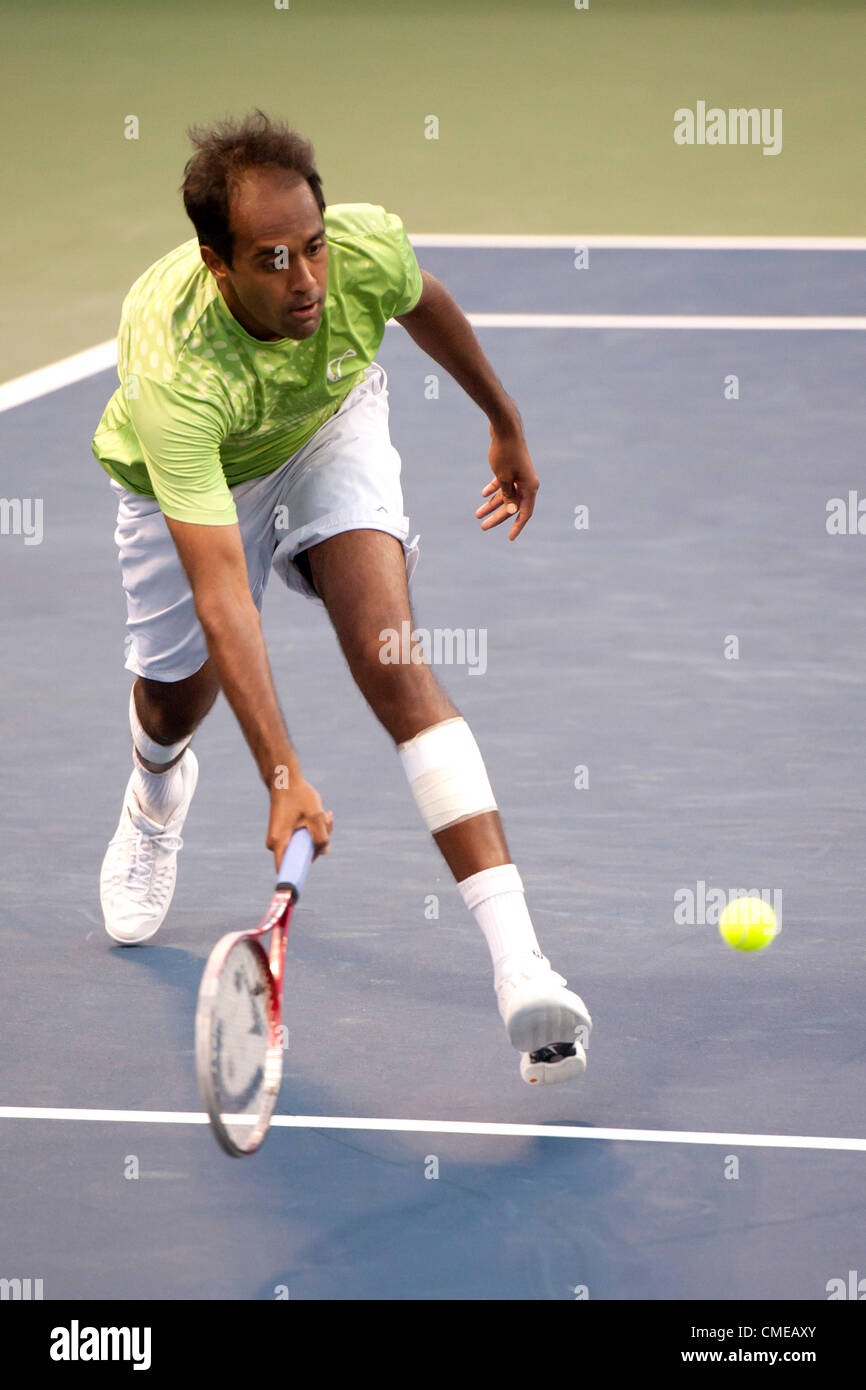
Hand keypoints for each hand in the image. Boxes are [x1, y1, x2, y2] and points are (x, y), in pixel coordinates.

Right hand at [267, 775, 332, 872]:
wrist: (285, 780)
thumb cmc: (299, 796)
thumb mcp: (316, 815)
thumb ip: (321, 836)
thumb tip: (323, 852)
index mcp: (280, 842)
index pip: (286, 871)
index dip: (296, 880)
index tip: (300, 893)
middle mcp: (277, 844)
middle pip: (304, 856)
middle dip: (320, 842)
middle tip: (326, 821)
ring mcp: (281, 839)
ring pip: (307, 846)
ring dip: (320, 833)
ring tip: (325, 813)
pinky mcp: (286, 834)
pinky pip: (304, 839)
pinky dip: (315, 829)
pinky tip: (322, 815)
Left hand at [475, 423, 538, 540]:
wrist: (505, 428)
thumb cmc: (506, 453)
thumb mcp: (504, 478)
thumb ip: (508, 496)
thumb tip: (511, 511)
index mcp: (530, 487)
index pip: (525, 512)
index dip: (518, 526)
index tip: (510, 538)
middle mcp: (527, 482)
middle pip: (512, 505)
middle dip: (497, 517)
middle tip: (483, 527)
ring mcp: (519, 475)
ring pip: (506, 495)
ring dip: (492, 505)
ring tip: (477, 515)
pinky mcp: (511, 468)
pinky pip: (503, 483)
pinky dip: (494, 489)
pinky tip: (483, 495)